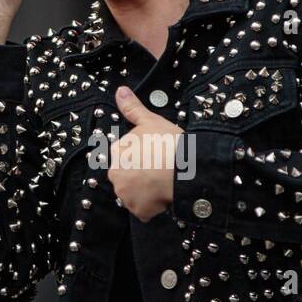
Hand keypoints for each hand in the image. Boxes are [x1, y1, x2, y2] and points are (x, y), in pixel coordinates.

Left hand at [108, 86, 183, 221]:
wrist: (186, 168)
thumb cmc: (168, 143)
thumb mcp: (150, 120)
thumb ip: (132, 108)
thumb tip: (120, 91)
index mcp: (117, 151)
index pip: (125, 155)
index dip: (142, 156)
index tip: (155, 155)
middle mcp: (116, 174)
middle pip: (127, 176)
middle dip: (141, 175)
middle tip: (161, 170)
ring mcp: (126, 194)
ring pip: (134, 194)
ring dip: (146, 192)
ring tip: (164, 182)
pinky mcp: (138, 210)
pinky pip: (144, 210)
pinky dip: (153, 207)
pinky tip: (165, 196)